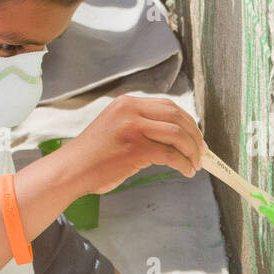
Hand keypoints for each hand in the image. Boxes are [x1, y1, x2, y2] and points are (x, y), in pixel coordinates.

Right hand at [69, 95, 204, 192]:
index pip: (168, 106)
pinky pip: (170, 154)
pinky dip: (184, 163)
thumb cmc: (93, 156)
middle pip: (177, 116)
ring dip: (192, 150)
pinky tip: (186, 171)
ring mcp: (133, 128)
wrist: (71, 170)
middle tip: (202, 151)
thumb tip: (174, 137)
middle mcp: (130, 110)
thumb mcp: (116, 127)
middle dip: (195, 135)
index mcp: (126, 103)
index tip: (196, 137)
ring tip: (196, 163)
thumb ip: (140, 126)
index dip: (187, 122)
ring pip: (177, 134)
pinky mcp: (135, 148)